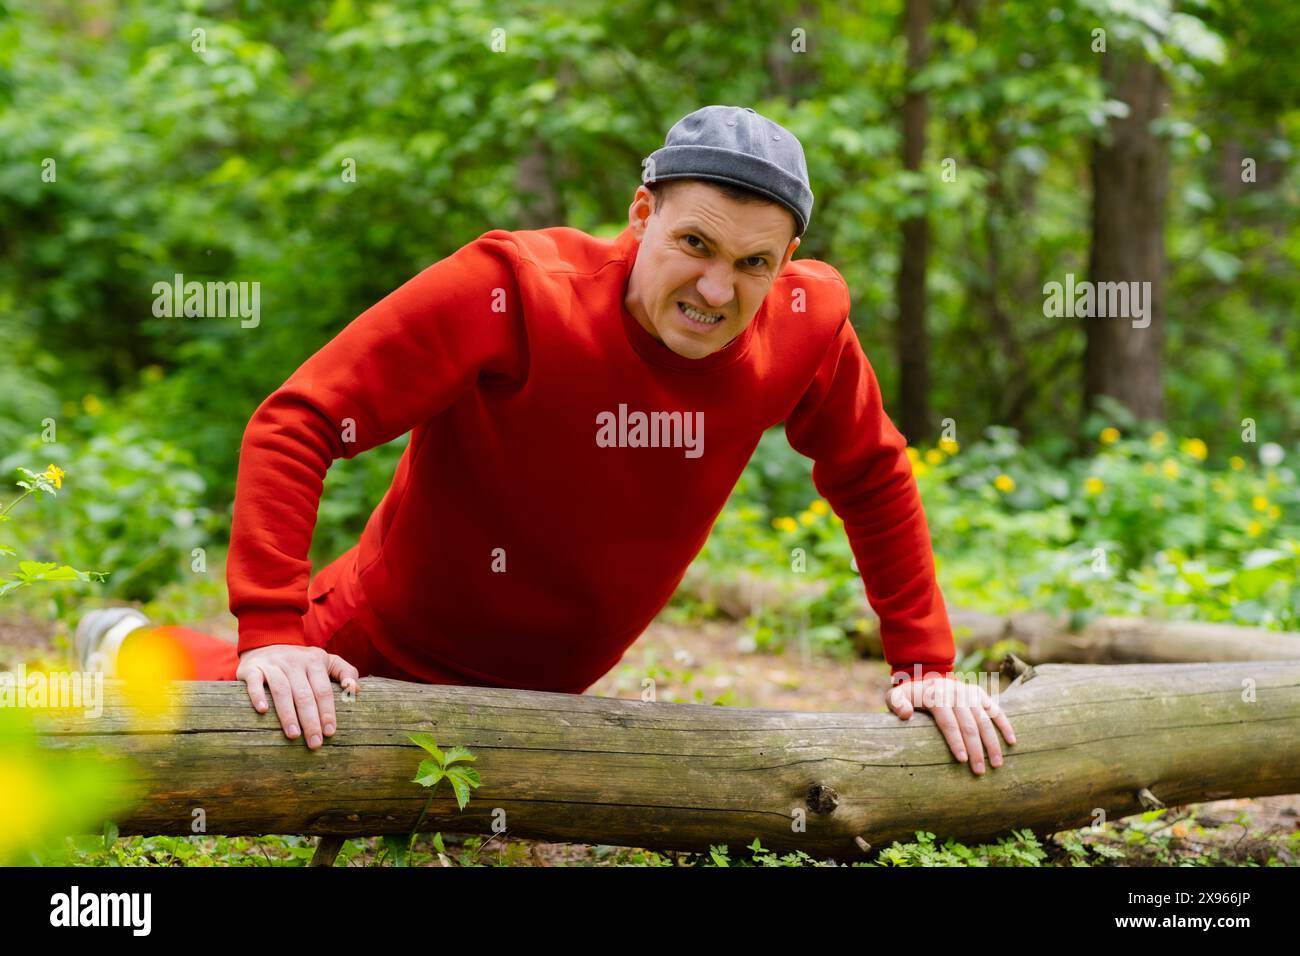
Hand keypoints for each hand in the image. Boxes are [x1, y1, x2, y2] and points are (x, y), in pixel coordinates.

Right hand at [236, 644, 358, 749]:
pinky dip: (258, 695)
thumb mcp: (326, 661)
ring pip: (282, 690)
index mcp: (315, 661)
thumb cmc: (302, 662)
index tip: (330, 732)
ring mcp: (273, 664)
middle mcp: (294, 662)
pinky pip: (255, 682)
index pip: (323, 690)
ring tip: (293, 735)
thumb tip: (354, 690)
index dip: (327, 711)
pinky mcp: (252, 668)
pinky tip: (263, 711)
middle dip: (311, 720)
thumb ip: (346, 671)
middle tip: (314, 743)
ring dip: (288, 714)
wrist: (267, 642)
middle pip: (304, 694)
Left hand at [886, 675, 1015, 774]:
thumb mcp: (896, 696)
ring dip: (992, 743)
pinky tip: (1012, 742)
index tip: (962, 760)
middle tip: (980, 771)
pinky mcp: (980, 694)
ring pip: (984, 720)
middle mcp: (955, 693)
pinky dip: (1005, 725)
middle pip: (968, 724)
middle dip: (976, 749)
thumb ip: (896, 703)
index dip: (955, 741)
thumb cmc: (910, 695)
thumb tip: (906, 714)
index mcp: (935, 696)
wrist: (927, 676)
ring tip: (997, 764)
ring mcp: (969, 693)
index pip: (948, 722)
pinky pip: (995, 710)